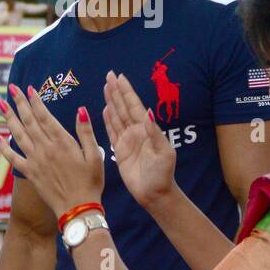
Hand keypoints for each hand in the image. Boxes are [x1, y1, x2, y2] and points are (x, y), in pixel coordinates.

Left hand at [0, 83, 103, 218]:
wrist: (78, 209)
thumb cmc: (91, 182)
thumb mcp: (94, 155)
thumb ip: (85, 132)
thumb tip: (80, 110)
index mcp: (62, 142)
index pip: (45, 116)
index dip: (36, 101)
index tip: (29, 88)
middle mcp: (45, 149)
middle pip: (29, 121)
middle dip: (20, 103)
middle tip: (12, 88)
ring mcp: (35, 161)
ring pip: (18, 135)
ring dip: (9, 118)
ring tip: (1, 104)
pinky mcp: (30, 173)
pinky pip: (13, 158)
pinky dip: (3, 148)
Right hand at [103, 71, 176, 209]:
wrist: (154, 194)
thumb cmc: (162, 174)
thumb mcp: (164, 153)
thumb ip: (155, 133)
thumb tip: (148, 112)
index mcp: (146, 129)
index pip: (134, 105)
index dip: (126, 91)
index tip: (119, 77)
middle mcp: (136, 131)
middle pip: (124, 107)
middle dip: (116, 91)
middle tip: (109, 75)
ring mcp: (127, 140)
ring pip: (117, 116)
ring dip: (111, 101)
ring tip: (106, 87)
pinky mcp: (120, 150)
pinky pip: (112, 131)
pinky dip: (108, 120)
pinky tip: (105, 109)